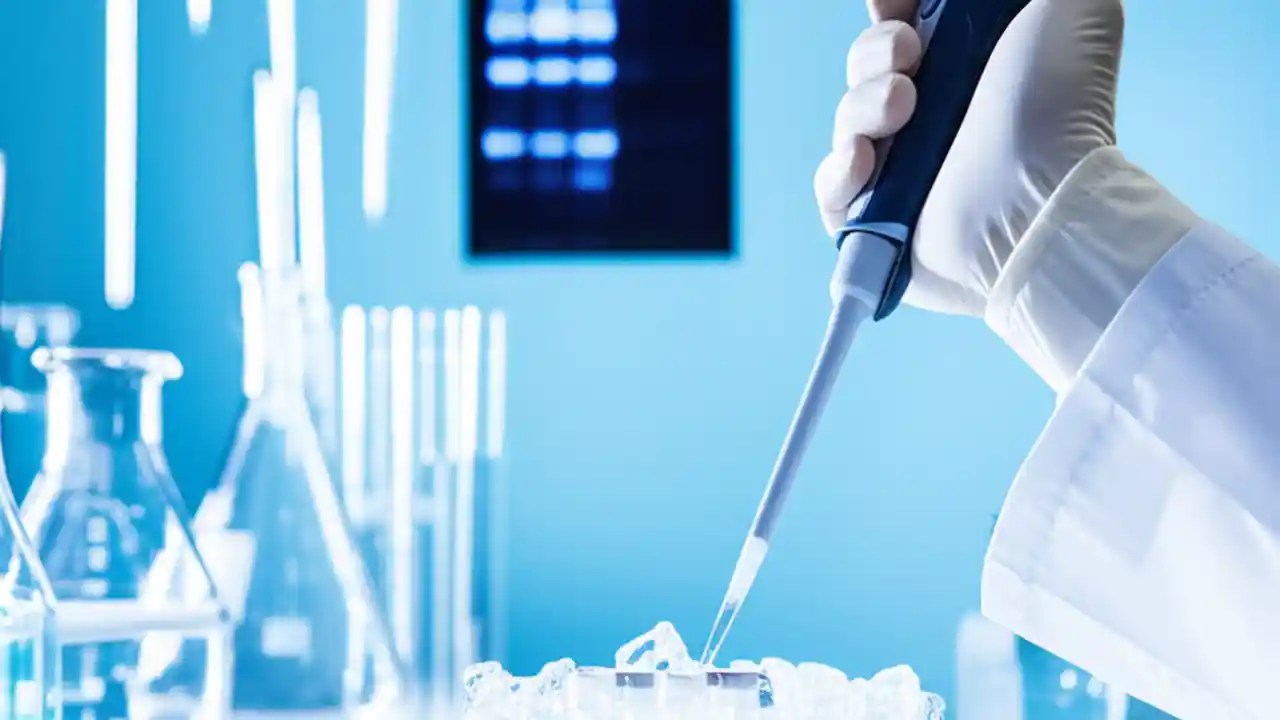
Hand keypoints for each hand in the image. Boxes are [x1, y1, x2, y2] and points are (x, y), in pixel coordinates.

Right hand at [815, 0, 1123, 315]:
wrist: (1043, 197)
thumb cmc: (1062, 106)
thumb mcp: (1067, 8)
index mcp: (964, 72)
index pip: (901, 30)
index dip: (890, 10)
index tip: (895, 3)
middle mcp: (929, 120)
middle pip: (865, 68)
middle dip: (875, 51)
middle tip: (910, 55)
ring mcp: (898, 172)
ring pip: (847, 120)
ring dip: (863, 105)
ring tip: (901, 108)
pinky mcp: (874, 222)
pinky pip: (829, 186)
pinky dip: (839, 169)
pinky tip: (866, 159)